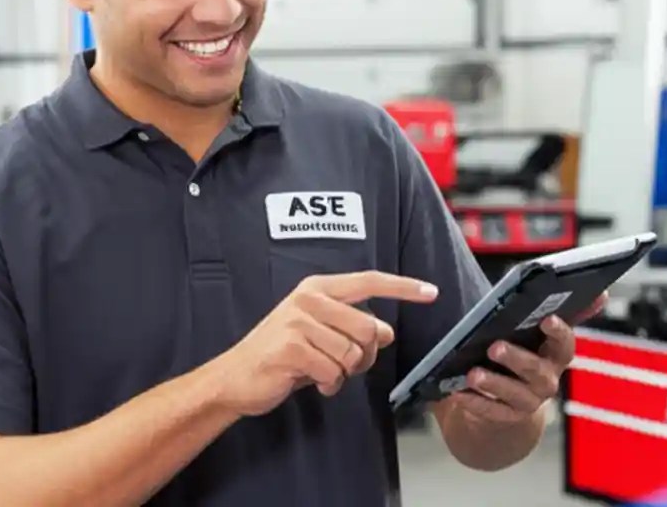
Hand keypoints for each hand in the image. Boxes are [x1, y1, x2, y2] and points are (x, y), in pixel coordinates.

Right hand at [216, 271, 438, 417]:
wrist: (235, 377)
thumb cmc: (281, 354)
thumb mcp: (320, 335)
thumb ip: (351, 327)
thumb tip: (386, 332)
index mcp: (317, 289)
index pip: (368, 281)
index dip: (403, 287)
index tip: (431, 292)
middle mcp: (308, 299)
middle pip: (367, 327)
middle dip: (364, 355)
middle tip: (345, 366)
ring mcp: (298, 322)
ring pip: (352, 353)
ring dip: (343, 373)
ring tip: (322, 373)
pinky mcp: (291, 347)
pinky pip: (333, 372)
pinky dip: (329, 385)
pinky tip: (312, 382)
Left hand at [445, 292, 607, 424]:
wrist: (509, 400)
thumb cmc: (524, 352)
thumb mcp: (539, 333)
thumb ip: (566, 313)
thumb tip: (603, 293)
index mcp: (556, 355)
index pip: (565, 343)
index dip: (558, 331)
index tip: (547, 318)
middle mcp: (547, 380)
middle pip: (536, 370)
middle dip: (516, 358)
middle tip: (494, 346)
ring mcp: (529, 401)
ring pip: (513, 393)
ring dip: (493, 383)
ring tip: (472, 373)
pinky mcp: (507, 417)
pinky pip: (491, 412)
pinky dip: (474, 402)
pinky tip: (457, 392)